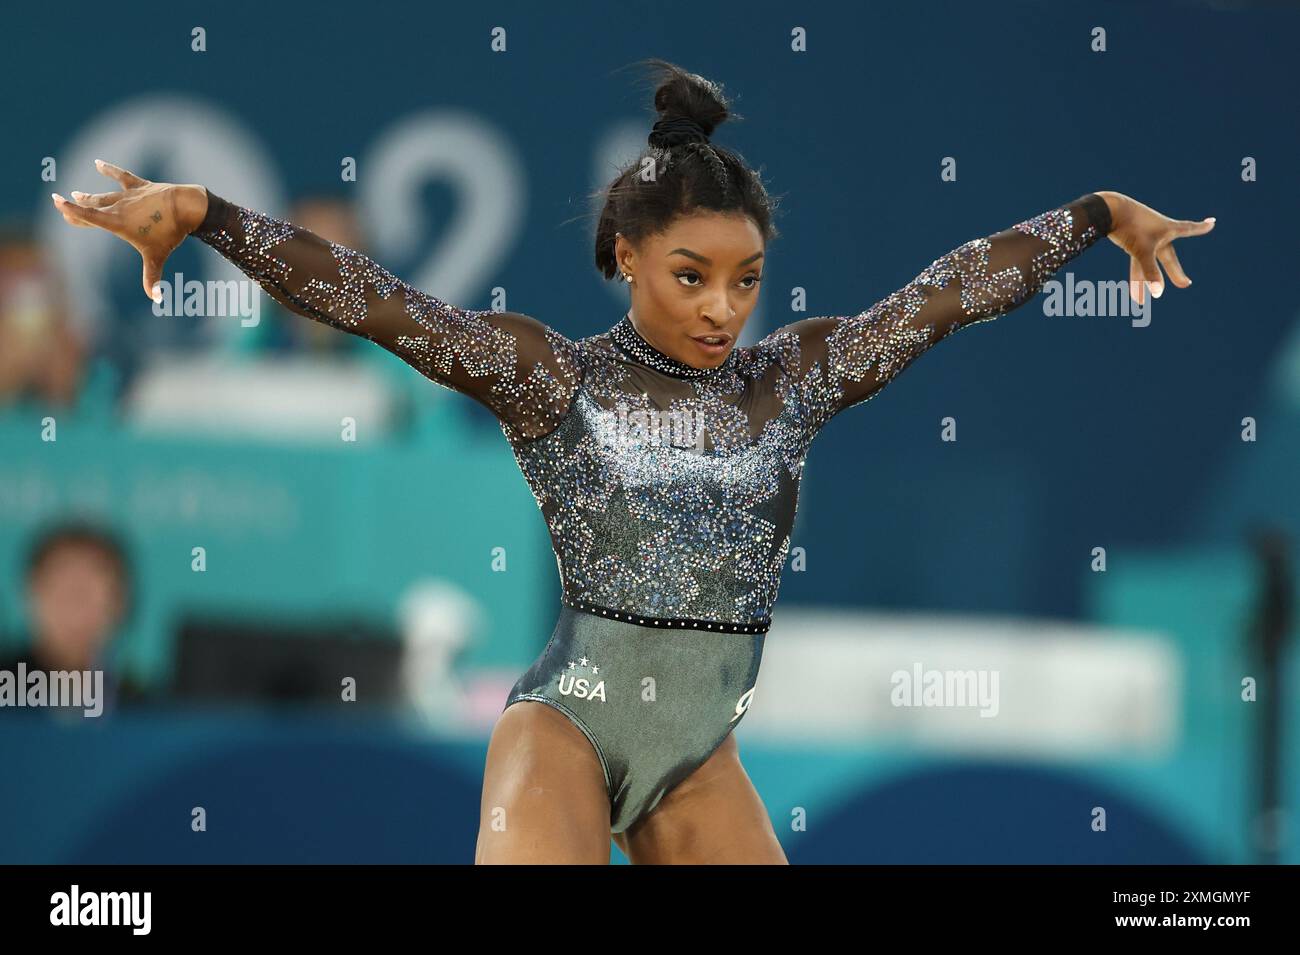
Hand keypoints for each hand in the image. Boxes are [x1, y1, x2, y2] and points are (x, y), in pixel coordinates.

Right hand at [50, 161, 207, 301]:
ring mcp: (130, 195)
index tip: (56, 201)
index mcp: (117, 223)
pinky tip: (98, 163)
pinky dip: (109, 170)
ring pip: (105, 195)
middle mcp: (119, 207)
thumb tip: (156, 299)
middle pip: (94, 206)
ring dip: (90, 196)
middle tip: (65, 205)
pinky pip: (122, 176)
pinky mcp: (141, 186)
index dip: (72, 209)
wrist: (186, 207)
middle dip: (79, 207)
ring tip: (77, 194)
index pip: (89, 216)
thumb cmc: (170, 233)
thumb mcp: (157, 256)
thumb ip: (152, 278)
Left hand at [1096, 191, 1214, 304]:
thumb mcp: (1142, 250)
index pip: (1189, 229)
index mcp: (1168, 230)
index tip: (1212, 222)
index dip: (1201, 227)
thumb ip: (1150, 272)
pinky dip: (1135, 276)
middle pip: (1168, 257)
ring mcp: (1144, 237)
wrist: (1109, 210)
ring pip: (1148, 263)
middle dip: (1174, 272)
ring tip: (1143, 300)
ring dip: (1148, 280)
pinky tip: (1134, 290)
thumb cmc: (1131, 227)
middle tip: (1185, 283)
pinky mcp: (1129, 240)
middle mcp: (1158, 234)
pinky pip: (1135, 262)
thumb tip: (1157, 293)